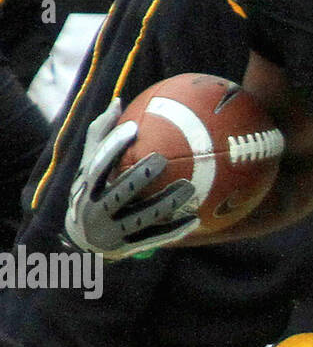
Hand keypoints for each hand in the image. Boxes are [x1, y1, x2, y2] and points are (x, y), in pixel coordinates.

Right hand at [64, 98, 199, 259]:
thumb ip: (102, 135)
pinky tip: (196, 220)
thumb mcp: (89, 164)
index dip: (113, 147)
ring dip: (165, 204)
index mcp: (85, 187)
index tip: (134, 127)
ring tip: (191, 188)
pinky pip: (153, 239)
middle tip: (162, 159)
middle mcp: (94, 210)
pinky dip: (174, 230)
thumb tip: (119, 99)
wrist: (81, 239)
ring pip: (140, 218)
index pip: (97, 165)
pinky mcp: (126, 247)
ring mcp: (110, 231)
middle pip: (118, 193)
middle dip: (139, 177)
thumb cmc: (92, 189)